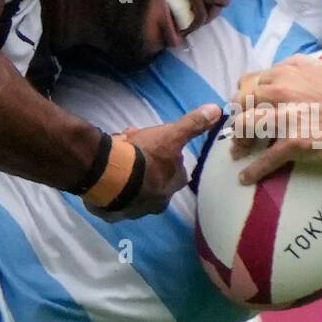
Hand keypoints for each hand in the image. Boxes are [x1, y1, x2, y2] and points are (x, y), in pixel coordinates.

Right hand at [85, 103, 221, 219]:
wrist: (111, 175)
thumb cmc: (146, 156)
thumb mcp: (171, 135)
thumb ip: (193, 124)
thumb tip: (217, 110)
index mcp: (173, 185)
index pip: (176, 168)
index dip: (165, 152)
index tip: (152, 139)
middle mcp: (157, 202)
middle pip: (153, 176)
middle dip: (143, 159)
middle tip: (129, 142)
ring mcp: (135, 208)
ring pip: (133, 184)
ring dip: (126, 169)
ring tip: (115, 153)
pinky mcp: (113, 211)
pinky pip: (114, 193)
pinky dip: (111, 181)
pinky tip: (104, 169)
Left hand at [230, 55, 321, 182]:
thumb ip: (301, 65)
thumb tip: (281, 70)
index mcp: (290, 71)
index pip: (250, 80)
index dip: (244, 96)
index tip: (246, 109)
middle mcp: (284, 89)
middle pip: (242, 102)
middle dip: (237, 118)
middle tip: (241, 133)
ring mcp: (288, 116)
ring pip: (246, 126)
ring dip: (239, 141)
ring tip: (239, 152)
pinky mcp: (295, 142)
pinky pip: (265, 158)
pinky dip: (253, 170)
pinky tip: (245, 178)